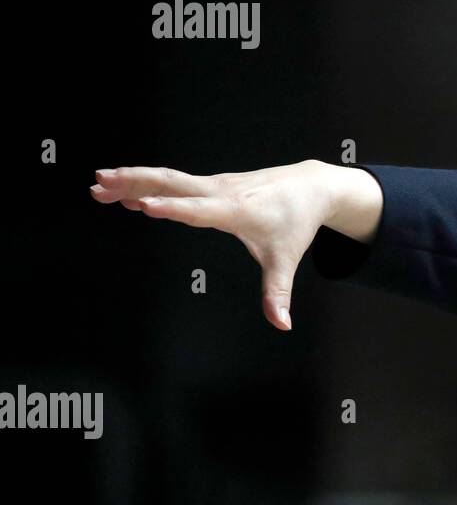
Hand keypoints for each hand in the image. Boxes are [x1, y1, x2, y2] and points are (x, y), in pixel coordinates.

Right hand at [89, 160, 342, 330]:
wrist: (310, 186)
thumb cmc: (297, 222)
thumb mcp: (287, 259)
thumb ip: (278, 292)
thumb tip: (282, 325)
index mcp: (236, 211)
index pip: (198, 210)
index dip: (172, 208)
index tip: (143, 205)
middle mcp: (220, 192)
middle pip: (173, 183)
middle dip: (135, 182)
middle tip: (100, 183)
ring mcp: (214, 184)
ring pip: (168, 178)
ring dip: (132, 180)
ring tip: (97, 186)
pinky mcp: (212, 183)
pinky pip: (174, 181)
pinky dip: (147, 181)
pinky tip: (124, 191)